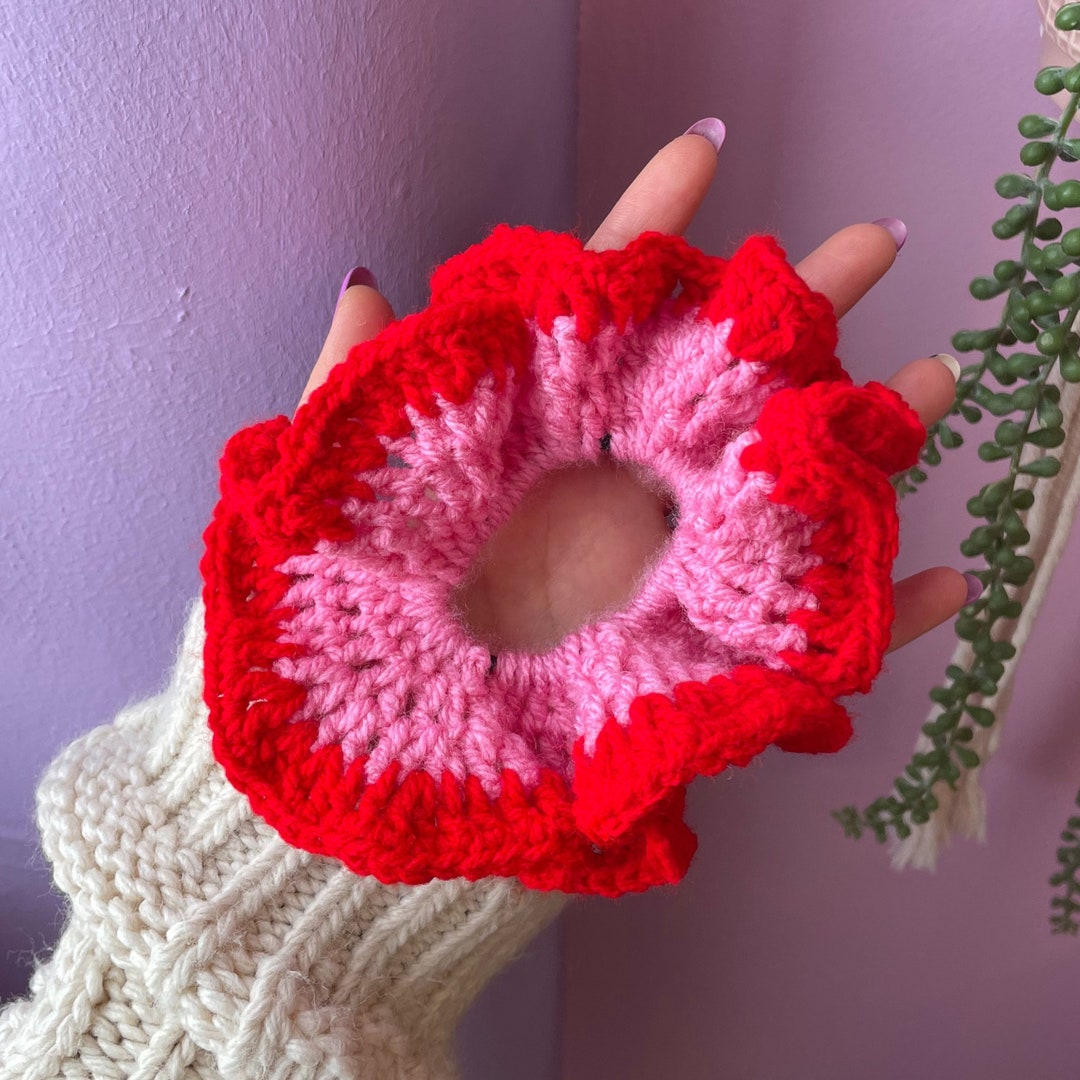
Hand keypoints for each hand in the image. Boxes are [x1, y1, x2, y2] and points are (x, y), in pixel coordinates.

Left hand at [299, 125, 969, 655]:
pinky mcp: (685, 672)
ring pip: (776, 502)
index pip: (596, 316)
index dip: (648, 233)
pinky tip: (949, 583)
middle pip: (716, 391)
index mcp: (532, 442)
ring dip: (863, 447)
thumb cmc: (326, 629)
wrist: (356, 764)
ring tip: (936, 383)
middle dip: (797, 316)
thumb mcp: (320, 500)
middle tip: (871, 247)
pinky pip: (798, 647)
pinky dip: (881, 623)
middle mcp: (606, 500)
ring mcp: (653, 583)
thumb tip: (367, 279)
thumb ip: (344, 395)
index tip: (704, 158)